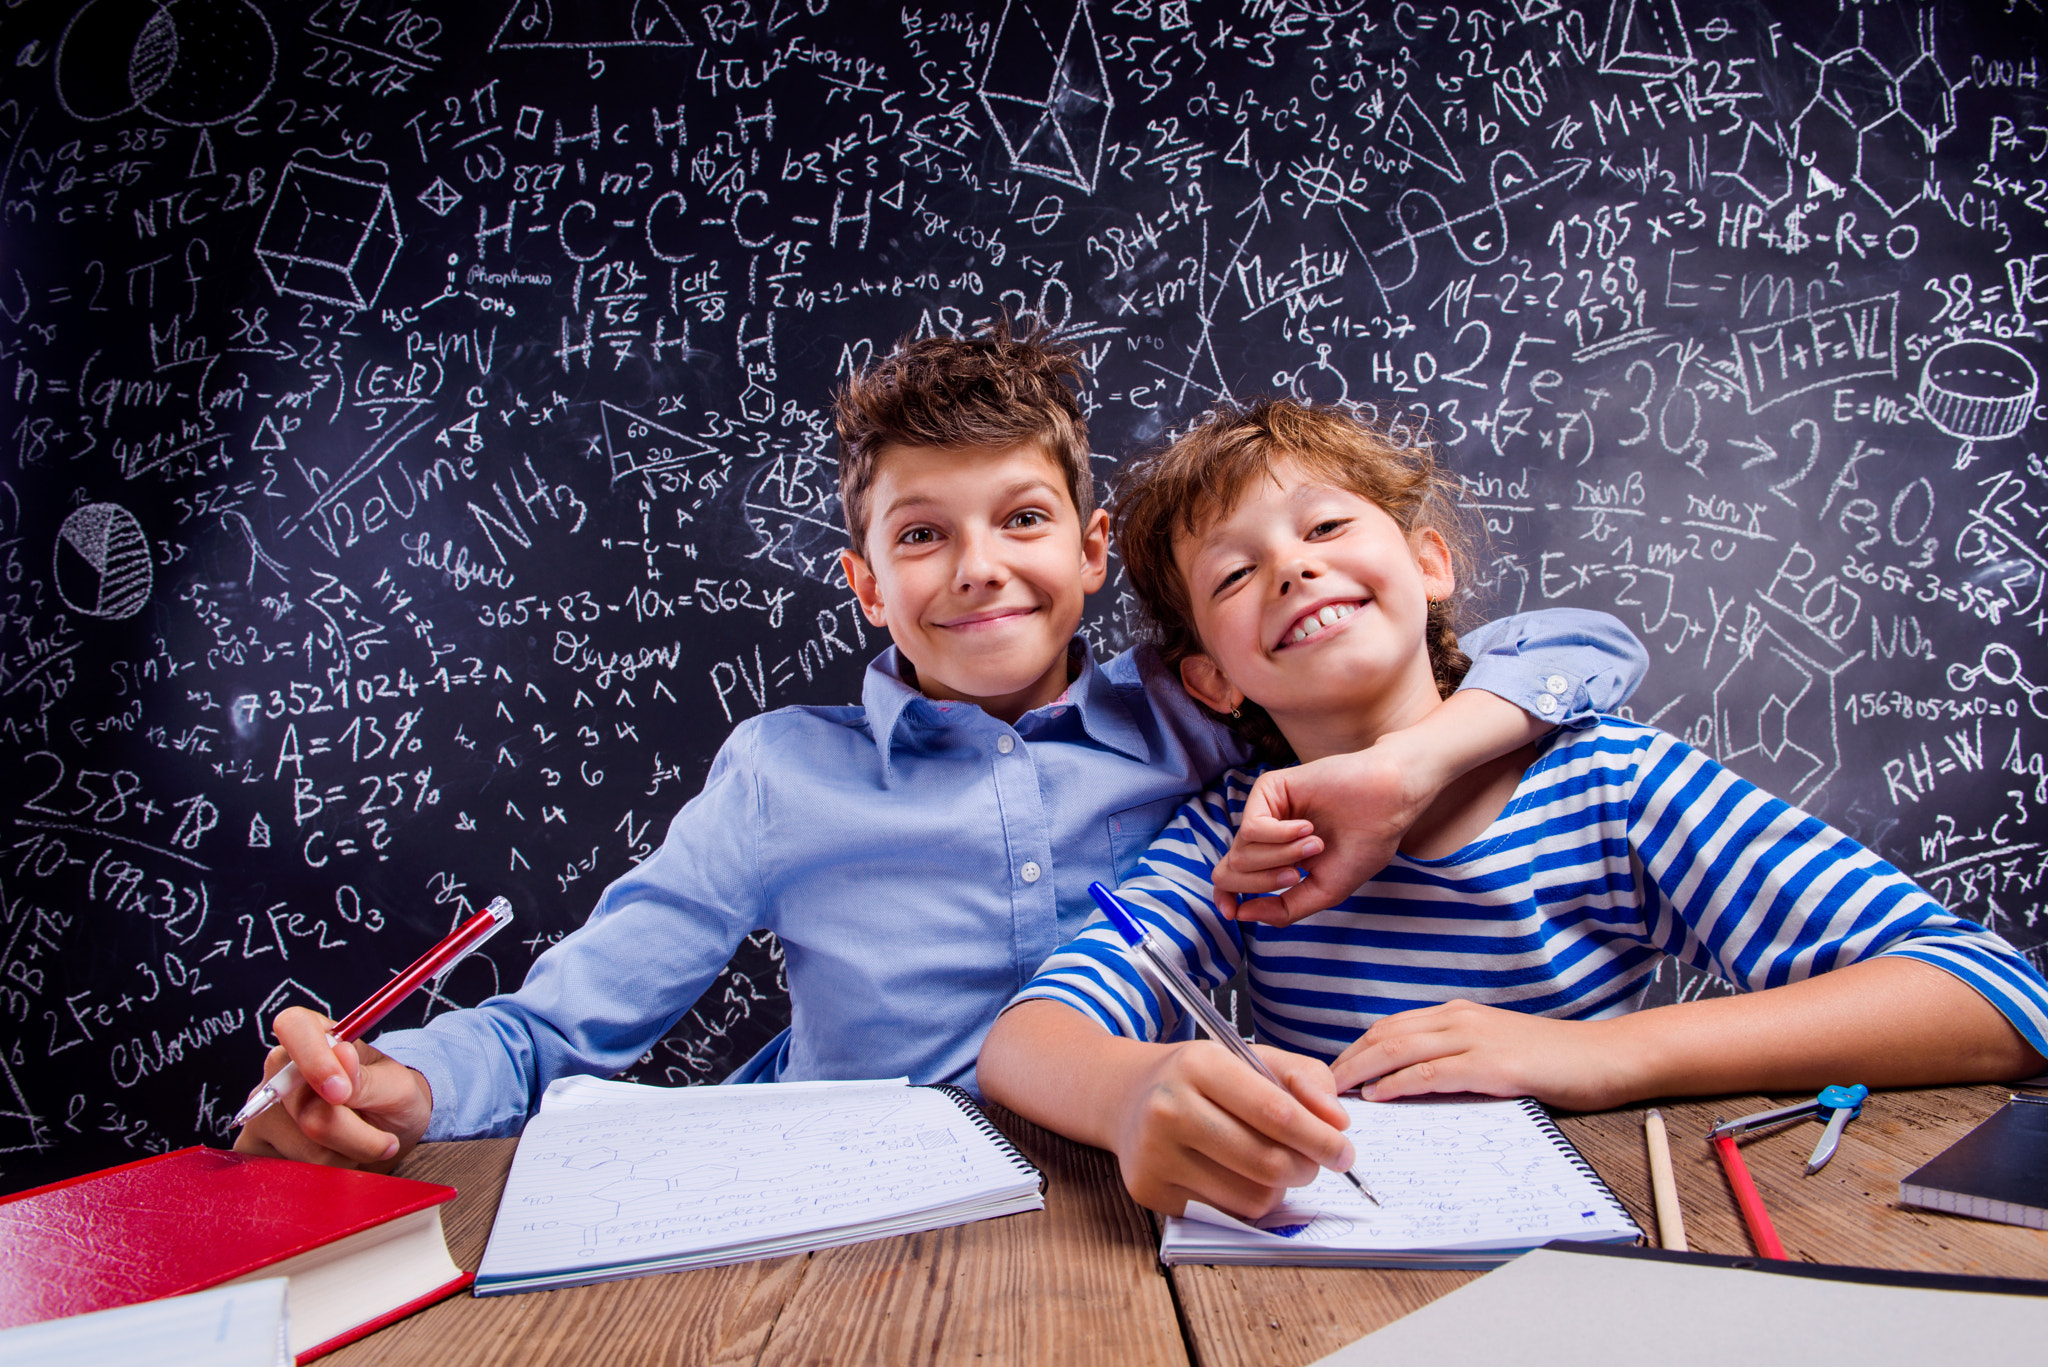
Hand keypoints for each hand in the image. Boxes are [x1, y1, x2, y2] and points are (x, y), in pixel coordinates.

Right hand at [233, 1006, 433, 1168]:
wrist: (386, 1134)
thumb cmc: (392, 1101)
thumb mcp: (397, 1087)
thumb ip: (367, 1076)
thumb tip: (341, 1053)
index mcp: (316, 1035)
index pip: (294, 1026)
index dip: (314, 1059)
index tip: (341, 1092)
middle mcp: (280, 1070)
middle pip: (307, 1111)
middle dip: (354, 1133)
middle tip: (380, 1135)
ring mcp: (261, 1109)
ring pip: (305, 1149)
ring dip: (344, 1155)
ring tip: (356, 1141)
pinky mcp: (253, 1146)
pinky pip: (289, 1171)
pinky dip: (324, 1174)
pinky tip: (335, 1158)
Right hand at [1108, 1040, 1355, 1218]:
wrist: (1127, 1095)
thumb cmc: (1202, 1078)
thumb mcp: (1251, 1057)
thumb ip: (1305, 1078)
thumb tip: (1338, 1122)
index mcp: (1199, 1064)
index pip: (1277, 1112)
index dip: (1322, 1138)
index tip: (1344, 1151)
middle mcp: (1169, 1108)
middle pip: (1268, 1163)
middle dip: (1306, 1168)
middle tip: (1314, 1162)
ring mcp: (1155, 1154)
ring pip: (1252, 1198)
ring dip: (1278, 1188)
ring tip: (1271, 1165)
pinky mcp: (1150, 1190)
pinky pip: (1225, 1214)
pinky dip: (1244, 1200)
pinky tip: (1234, 1175)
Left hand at [1213, 736, 1444, 925]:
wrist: (1387, 803)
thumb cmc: (1363, 844)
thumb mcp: (1324, 890)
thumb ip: (1284, 908)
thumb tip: (1241, 913)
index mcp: (1275, 859)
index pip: (1232, 880)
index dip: (1225, 898)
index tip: (1233, 912)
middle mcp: (1264, 836)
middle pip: (1231, 871)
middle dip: (1263, 882)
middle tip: (1297, 874)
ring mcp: (1264, 811)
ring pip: (1241, 852)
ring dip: (1281, 857)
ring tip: (1316, 844)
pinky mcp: (1268, 789)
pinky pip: (1252, 828)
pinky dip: (1280, 836)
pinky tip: (1307, 828)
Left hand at [1330, 1000, 1641, 1112]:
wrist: (1604, 1057)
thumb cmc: (1551, 1061)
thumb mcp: (1493, 1051)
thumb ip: (1454, 1059)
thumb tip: (1408, 1083)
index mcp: (1457, 1014)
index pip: (1390, 1028)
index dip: (1355, 1050)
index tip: (1330, 1074)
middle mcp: (1459, 1018)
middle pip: (1384, 1035)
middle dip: (1346, 1061)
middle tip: (1317, 1087)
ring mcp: (1475, 1039)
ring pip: (1399, 1049)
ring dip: (1361, 1071)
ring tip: (1335, 1094)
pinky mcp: (1491, 1065)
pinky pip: (1432, 1072)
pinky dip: (1399, 1083)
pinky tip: (1379, 1096)